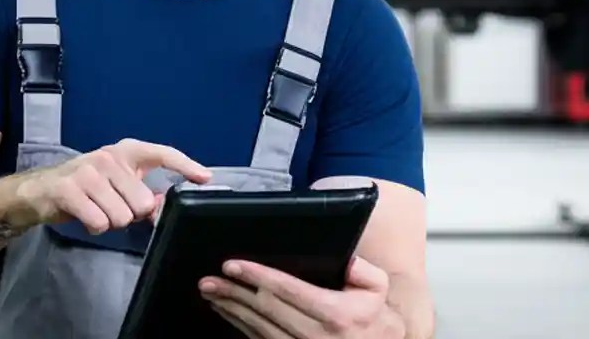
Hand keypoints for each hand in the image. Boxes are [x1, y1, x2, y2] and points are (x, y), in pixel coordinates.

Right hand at [16, 138, 209, 233]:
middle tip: (111, 206)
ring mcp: (89, 172)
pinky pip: (100, 223)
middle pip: (143, 203)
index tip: (205, 177)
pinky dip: (95, 226)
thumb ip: (142, 191)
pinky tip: (85, 216)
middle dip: (130, 214)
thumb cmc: (85, 186)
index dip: (185, 165)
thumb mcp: (116, 182)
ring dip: (110, 221)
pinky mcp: (71, 190)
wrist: (40, 190)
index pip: (162, 153)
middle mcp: (109, 157)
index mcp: (126, 151)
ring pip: (122, 217)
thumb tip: (162, 205)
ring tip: (96, 209)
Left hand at [198, 256, 405, 337]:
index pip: (287, 290)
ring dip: (231, 309)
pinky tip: (228, 313)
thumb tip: (346, 259)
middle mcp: (314, 336)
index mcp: (335, 314)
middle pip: (265, 309)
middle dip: (234, 292)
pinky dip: (240, 326)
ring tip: (211, 293)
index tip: (233, 265)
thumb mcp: (378, 291)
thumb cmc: (375, 322)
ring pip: (257, 328)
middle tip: (210, 279)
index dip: (257, 276)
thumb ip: (364, 271)